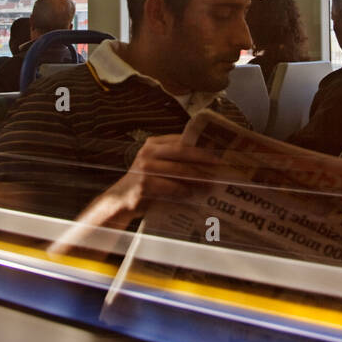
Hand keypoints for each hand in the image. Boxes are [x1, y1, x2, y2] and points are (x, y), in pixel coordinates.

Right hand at [49, 135, 225, 254]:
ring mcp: (145, 169)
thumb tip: (208, 161)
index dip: (201, 145)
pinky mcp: (144, 186)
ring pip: (179, 171)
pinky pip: (171, 188)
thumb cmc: (146, 183)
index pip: (182, 140)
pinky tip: (194, 195)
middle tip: (221, 165)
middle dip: (204, 159)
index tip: (219, 151)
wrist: (120, 200)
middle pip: (182, 152)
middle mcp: (148, 153)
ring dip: (198, 178)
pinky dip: (185, 191)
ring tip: (212, 183)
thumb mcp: (157, 165)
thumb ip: (175, 160)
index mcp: (154, 144)